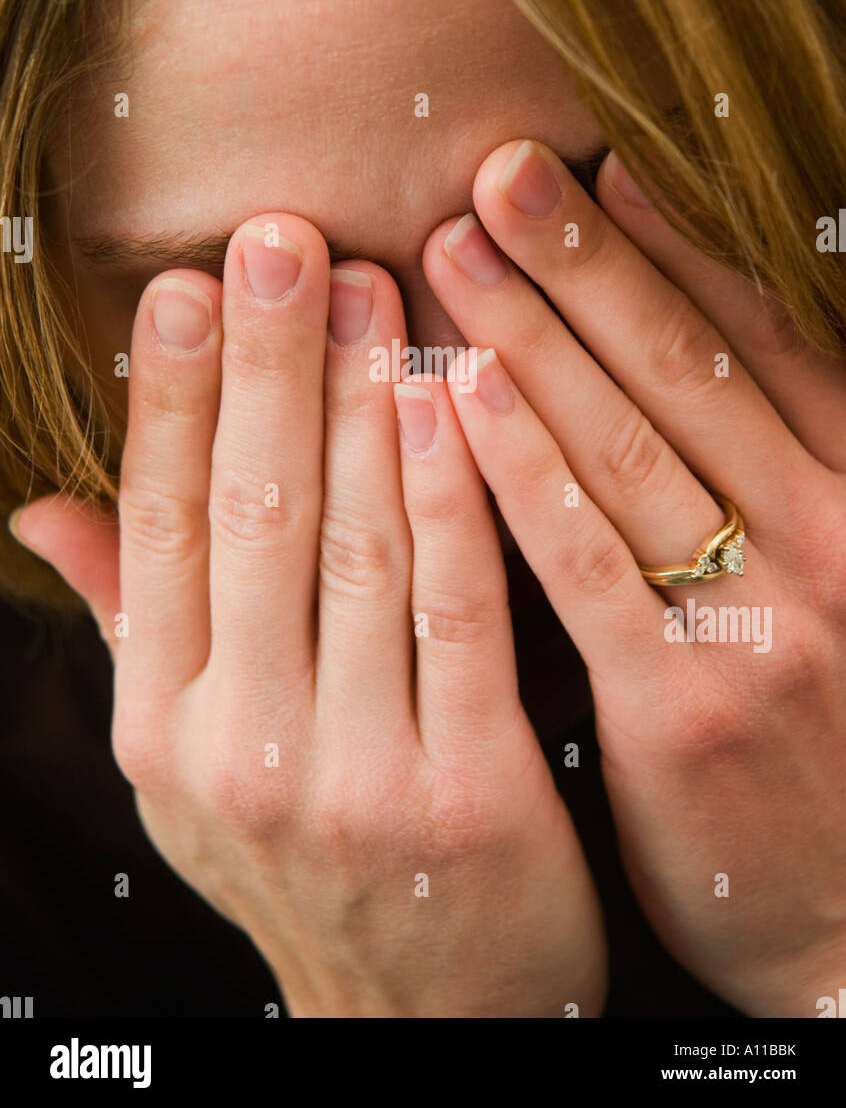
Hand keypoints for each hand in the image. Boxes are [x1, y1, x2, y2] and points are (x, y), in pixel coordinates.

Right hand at [13, 210, 606, 1017]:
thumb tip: (41, 505)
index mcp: (162, 726)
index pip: (157, 529)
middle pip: (250, 516)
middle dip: (263, 365)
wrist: (423, 1021)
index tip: (185, 284)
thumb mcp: (193, 765)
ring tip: (369, 282)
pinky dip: (455, 495)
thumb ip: (133, 627)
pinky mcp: (470, 791)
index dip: (168, 400)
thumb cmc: (312, 860)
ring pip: (355, 546)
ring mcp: (353, 772)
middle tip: (278, 236)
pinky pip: (460, 611)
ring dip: (360, 402)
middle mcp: (238, 746)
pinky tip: (454, 396)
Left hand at [423, 139, 845, 1016]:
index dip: (682, 248)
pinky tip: (461, 394)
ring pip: (632, 447)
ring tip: (455, 244)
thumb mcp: (833, 588)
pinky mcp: (680, 703)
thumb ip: (768, 482)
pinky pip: (590, 566)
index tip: (603, 164)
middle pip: (690, 372)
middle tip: (500, 169)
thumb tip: (665, 373)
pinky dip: (524, 471)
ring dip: (538, 333)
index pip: (766, 345)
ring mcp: (760, 622)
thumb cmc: (822, 733)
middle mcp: (827, 541)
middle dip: (590, 260)